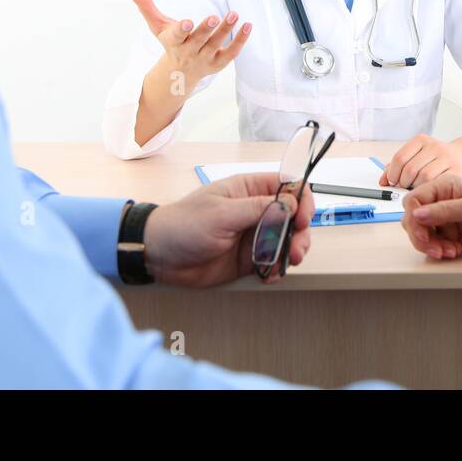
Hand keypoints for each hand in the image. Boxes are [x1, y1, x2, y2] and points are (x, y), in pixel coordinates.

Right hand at [129, 0, 251, 92]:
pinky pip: (231, 53)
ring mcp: (205, 58)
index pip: (176, 37)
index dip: (181, 30)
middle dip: (205, 30)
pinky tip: (248, 26)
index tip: (187, 23)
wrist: (180, 74)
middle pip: (198, 41)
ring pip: (215, 45)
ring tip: (234, 14)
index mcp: (173, 42)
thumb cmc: (171, 43)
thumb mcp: (157, 26)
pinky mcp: (218, 62)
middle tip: (214, 17)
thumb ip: (146, 7)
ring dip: (225, 31)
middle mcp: (189, 52)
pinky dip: (240, 41)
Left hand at [140, 173, 314, 286]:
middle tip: (295, 248)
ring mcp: (253, 234)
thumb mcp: (221, 214)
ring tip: (285, 263)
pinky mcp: (248, 258)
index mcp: (248, 189)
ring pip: (287, 240)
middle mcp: (255, 210)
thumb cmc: (183, 225)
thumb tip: (290, 204)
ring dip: (292, 251)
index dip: (301, 200)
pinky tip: (269, 274)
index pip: (288, 186)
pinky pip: (273, 261)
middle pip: (293, 216)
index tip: (302, 218)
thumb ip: (258, 209)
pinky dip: (277, 269)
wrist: (159, 256)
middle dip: (300, 232)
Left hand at [378, 133, 461, 187]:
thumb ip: (399, 166)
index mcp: (421, 140)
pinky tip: (429, 192)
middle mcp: (434, 147)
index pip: (399, 158)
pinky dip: (430, 191)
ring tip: (417, 190)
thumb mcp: (418, 155)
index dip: (392, 174)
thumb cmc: (438, 158)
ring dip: (417, 188)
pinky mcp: (458, 171)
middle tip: (404, 188)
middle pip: (410, 169)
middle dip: (403, 183)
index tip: (393, 182)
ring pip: (424, 178)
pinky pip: (438, 184)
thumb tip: (382, 180)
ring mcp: (447, 158)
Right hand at [400, 175, 461, 258]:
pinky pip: (431, 243)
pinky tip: (455, 250)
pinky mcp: (448, 234)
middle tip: (436, 249)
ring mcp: (443, 218)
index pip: (414, 199)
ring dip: (431, 246)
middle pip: (412, 219)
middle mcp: (440, 201)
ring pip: (420, 233)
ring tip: (450, 251)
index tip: (422, 233)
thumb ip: (444, 211)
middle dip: (421, 236)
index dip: (413, 217)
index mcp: (444, 186)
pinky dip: (439, 250)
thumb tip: (417, 214)